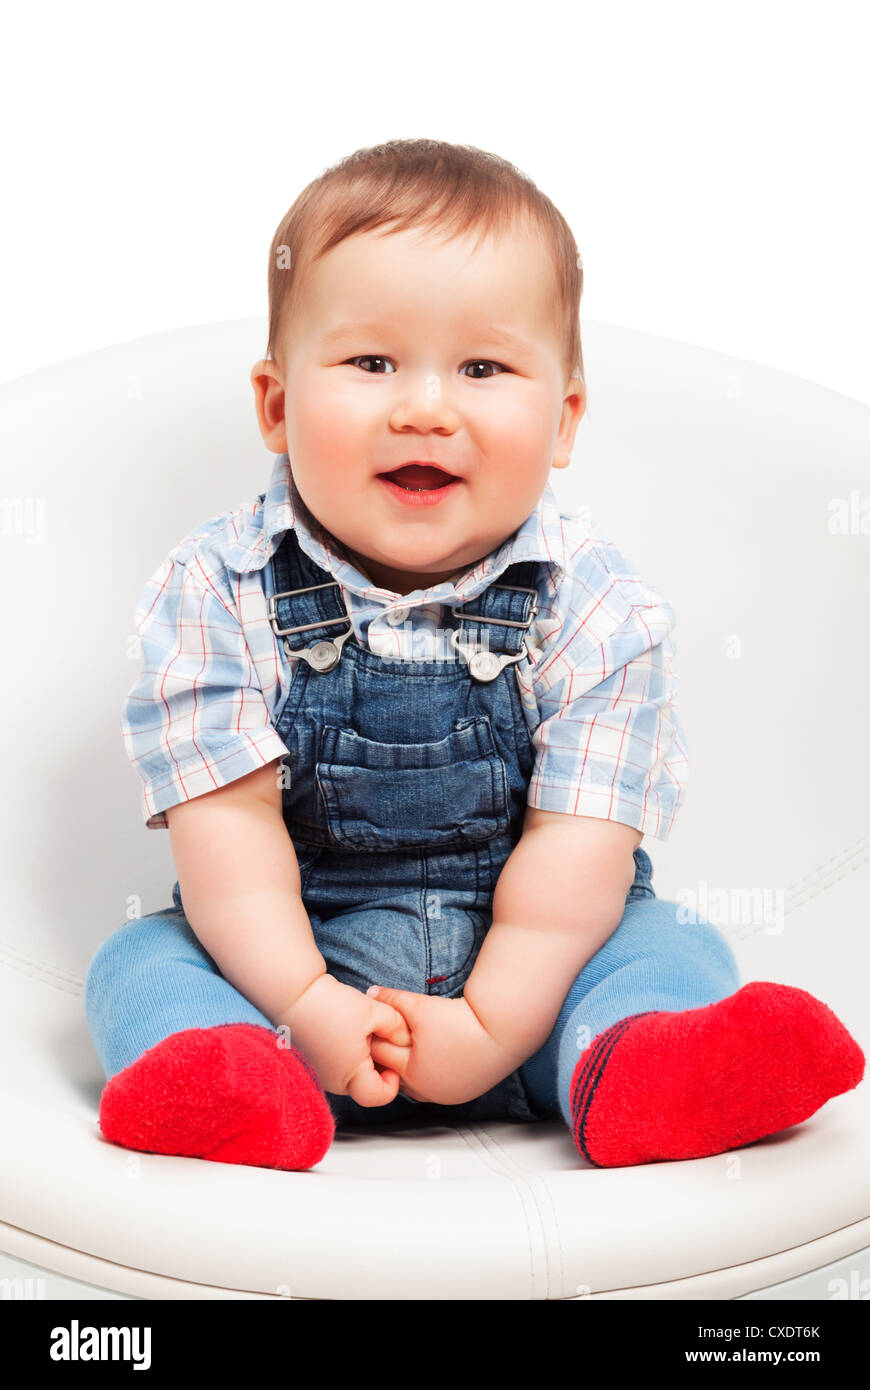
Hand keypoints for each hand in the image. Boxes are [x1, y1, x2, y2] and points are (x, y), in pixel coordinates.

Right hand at [275, 973, 411, 1106]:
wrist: (293, 994)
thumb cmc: (332, 1005)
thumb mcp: (374, 1011)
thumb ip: (396, 1026)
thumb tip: (405, 1038)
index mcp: (350, 1076)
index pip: (379, 1096)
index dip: (392, 1081)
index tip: (391, 1057)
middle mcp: (332, 1082)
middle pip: (365, 1086)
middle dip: (377, 1065)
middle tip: (378, 1038)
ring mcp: (319, 1073)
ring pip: (350, 1074)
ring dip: (361, 1057)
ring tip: (360, 1030)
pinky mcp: (311, 1061)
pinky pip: (336, 1065)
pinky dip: (346, 1052)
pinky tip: (345, 1029)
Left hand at [365, 986, 524, 1105]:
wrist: (503, 1029)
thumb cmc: (462, 1019)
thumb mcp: (420, 1005)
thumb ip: (391, 999)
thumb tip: (370, 993)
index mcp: (412, 1071)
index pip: (379, 1053)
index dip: (375, 1036)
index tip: (370, 1025)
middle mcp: (426, 1090)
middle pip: (393, 1072)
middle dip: (387, 1053)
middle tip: (380, 1035)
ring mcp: (443, 1096)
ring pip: (411, 1083)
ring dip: (405, 1067)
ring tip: (403, 1045)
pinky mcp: (459, 1094)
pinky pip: (431, 1087)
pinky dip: (424, 1074)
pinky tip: (424, 1058)